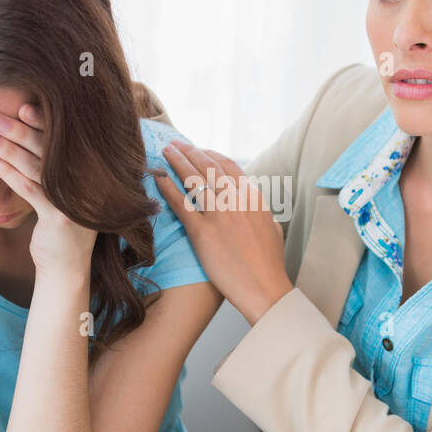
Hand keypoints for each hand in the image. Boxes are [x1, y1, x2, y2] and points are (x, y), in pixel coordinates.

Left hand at [0, 104, 97, 270]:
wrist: (66, 265)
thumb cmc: (59, 222)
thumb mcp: (62, 190)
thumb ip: (56, 162)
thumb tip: (32, 126)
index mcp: (92, 171)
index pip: (65, 139)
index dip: (44, 121)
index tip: (22, 106)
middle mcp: (89, 182)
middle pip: (49, 149)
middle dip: (19, 130)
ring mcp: (75, 199)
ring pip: (35, 166)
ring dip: (7, 147)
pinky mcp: (59, 217)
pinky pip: (28, 188)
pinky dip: (7, 171)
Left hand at [155, 141, 293, 324]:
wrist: (264, 288)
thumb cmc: (270, 264)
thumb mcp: (273, 227)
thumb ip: (260, 211)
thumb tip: (253, 204)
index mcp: (253, 197)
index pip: (228, 166)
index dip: (210, 154)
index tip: (198, 150)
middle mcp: (236, 200)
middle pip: (208, 167)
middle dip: (189, 152)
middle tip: (175, 144)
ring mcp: (219, 214)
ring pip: (193, 179)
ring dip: (176, 162)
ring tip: (164, 152)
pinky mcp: (203, 232)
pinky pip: (181, 204)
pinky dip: (167, 188)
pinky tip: (158, 178)